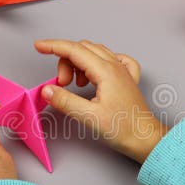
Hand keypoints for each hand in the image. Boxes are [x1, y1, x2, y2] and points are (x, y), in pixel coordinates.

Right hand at [34, 39, 167, 163]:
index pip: (74, 50)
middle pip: (82, 49)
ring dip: (78, 63)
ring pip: (94, 52)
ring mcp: (122, 71)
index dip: (53, 46)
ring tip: (75, 85)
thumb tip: (47, 90)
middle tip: (60, 85)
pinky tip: (94, 76)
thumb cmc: (124, 129)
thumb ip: (66, 101)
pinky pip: (111, 59)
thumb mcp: (89, 117)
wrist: (145, 138)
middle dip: (64, 61)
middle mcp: (115, 66)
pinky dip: (96, 63)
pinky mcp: (126, 79)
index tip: (38, 46)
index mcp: (106, 71)